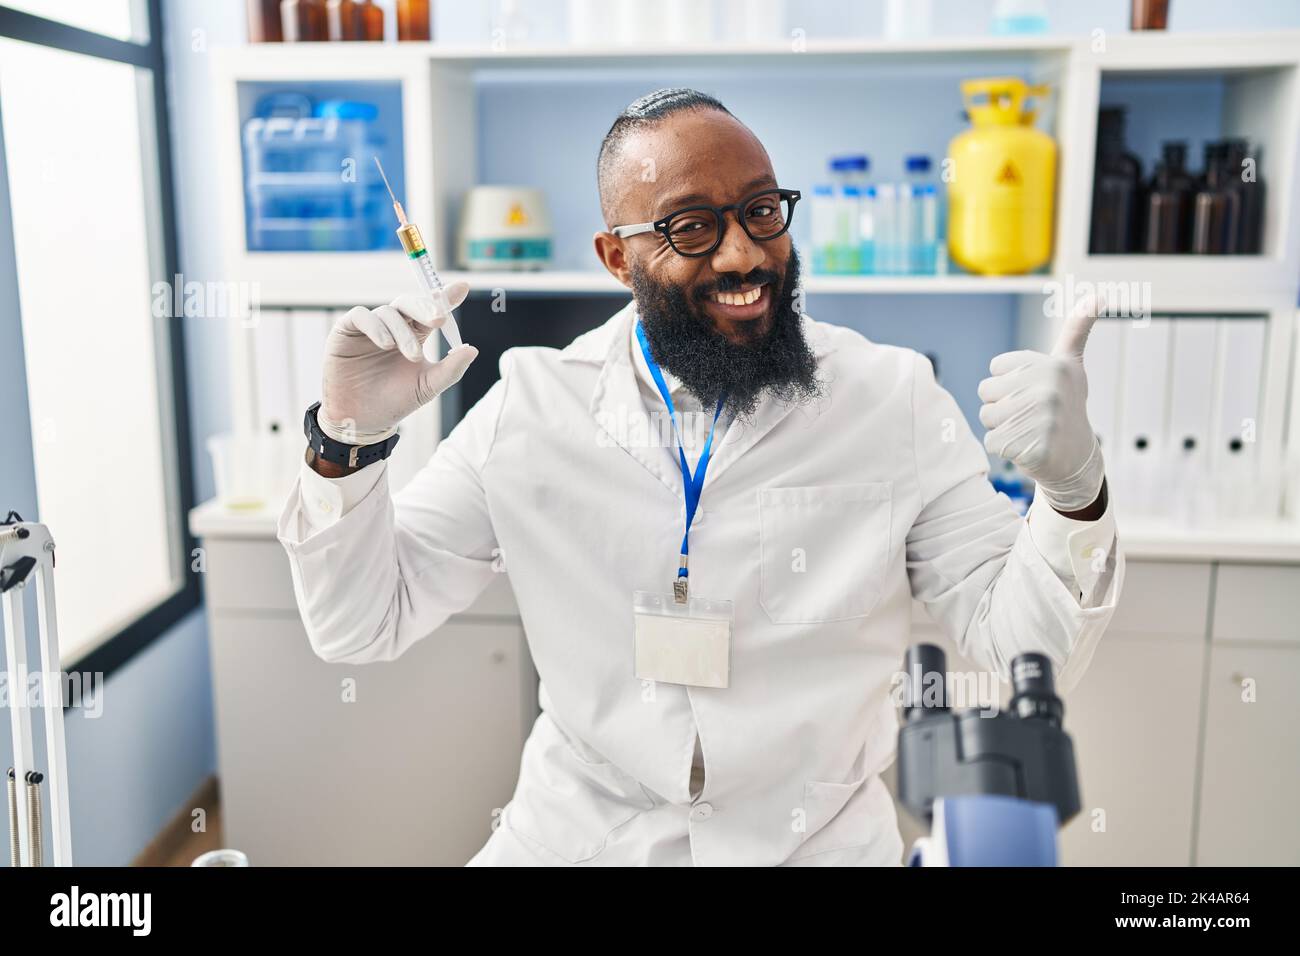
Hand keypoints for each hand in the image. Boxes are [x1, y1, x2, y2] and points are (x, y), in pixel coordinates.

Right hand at [319, 282, 475, 444]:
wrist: (362, 421)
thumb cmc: (395, 401)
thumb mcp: (427, 387)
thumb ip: (450, 370)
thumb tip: (472, 349)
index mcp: (414, 334)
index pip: (431, 310)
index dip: (445, 297)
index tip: (463, 287)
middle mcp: (393, 326)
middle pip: (410, 303)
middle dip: (426, 307)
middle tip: (440, 319)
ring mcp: (370, 327)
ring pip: (389, 312)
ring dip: (403, 332)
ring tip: (412, 355)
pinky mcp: (346, 331)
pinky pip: (360, 316)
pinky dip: (375, 326)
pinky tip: (386, 344)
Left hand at [977, 293, 1105, 513]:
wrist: (1076, 457)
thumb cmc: (1067, 405)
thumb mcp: (1071, 364)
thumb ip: (1077, 329)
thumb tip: (1098, 296)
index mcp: (1052, 364)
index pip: (994, 369)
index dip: (1007, 383)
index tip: (1033, 391)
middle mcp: (1049, 387)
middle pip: (986, 392)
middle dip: (1000, 405)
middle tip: (1029, 414)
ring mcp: (1042, 418)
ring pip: (986, 416)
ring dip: (1000, 426)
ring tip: (1028, 429)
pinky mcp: (1033, 446)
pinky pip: (991, 442)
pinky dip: (1003, 449)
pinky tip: (1026, 447)